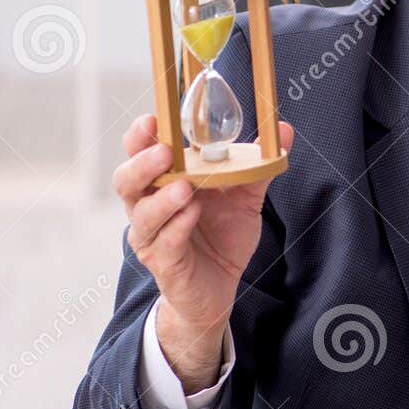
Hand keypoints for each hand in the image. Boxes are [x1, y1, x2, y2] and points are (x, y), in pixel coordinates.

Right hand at [114, 113, 293, 390]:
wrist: (219, 290)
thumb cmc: (223, 238)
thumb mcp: (246, 198)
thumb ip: (260, 166)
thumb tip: (282, 130)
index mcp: (162, 183)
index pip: (139, 153)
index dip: (139, 136)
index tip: (153, 119)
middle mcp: (148, 206)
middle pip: (126, 180)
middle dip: (142, 163)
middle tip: (166, 152)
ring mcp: (152, 236)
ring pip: (143, 213)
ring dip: (163, 198)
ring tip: (186, 188)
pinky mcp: (164, 263)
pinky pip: (166, 241)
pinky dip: (178, 225)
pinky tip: (193, 214)